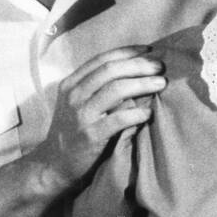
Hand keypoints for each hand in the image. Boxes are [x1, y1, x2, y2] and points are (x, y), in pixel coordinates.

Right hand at [33, 45, 165, 188]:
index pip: (102, 59)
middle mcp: (74, 95)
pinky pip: (119, 119)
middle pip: (111, 70)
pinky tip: (149, 113)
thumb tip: (131, 71)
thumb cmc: (73, 133)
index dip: (128, 52)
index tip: (149, 51)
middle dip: (139, 65)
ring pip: (116, 90)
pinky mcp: (91, 135)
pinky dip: (137, 114)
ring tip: (161, 84)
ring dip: (142, 84)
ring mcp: (81, 115)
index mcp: (71, 83)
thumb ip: (95, 88)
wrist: (55, 165)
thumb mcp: (76, 104)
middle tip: (160, 67)